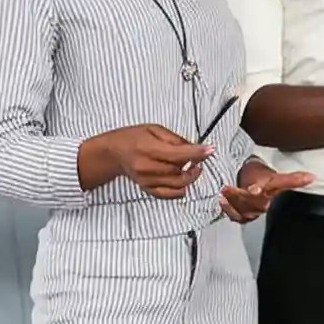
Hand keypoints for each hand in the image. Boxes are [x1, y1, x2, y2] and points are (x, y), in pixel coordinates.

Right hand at [95, 124, 213, 198]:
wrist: (114, 152)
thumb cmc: (133, 137)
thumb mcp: (154, 129)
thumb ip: (175, 140)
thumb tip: (195, 148)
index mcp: (149, 149)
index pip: (179, 154)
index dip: (197, 153)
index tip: (210, 150)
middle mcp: (147, 168)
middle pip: (180, 171)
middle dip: (194, 163)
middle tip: (199, 157)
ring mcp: (147, 181)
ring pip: (178, 184)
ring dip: (189, 176)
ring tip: (191, 167)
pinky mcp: (148, 189)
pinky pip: (170, 194)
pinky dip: (181, 189)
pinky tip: (182, 179)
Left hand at [218, 159, 314, 223]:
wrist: (253, 181)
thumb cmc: (263, 178)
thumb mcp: (277, 177)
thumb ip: (294, 179)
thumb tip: (312, 177)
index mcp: (272, 193)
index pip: (269, 192)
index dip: (261, 188)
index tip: (254, 188)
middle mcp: (262, 204)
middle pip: (252, 203)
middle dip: (240, 195)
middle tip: (229, 187)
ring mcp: (251, 210)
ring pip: (243, 210)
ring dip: (232, 201)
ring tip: (225, 191)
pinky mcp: (241, 213)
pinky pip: (235, 216)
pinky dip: (227, 209)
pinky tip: (222, 201)